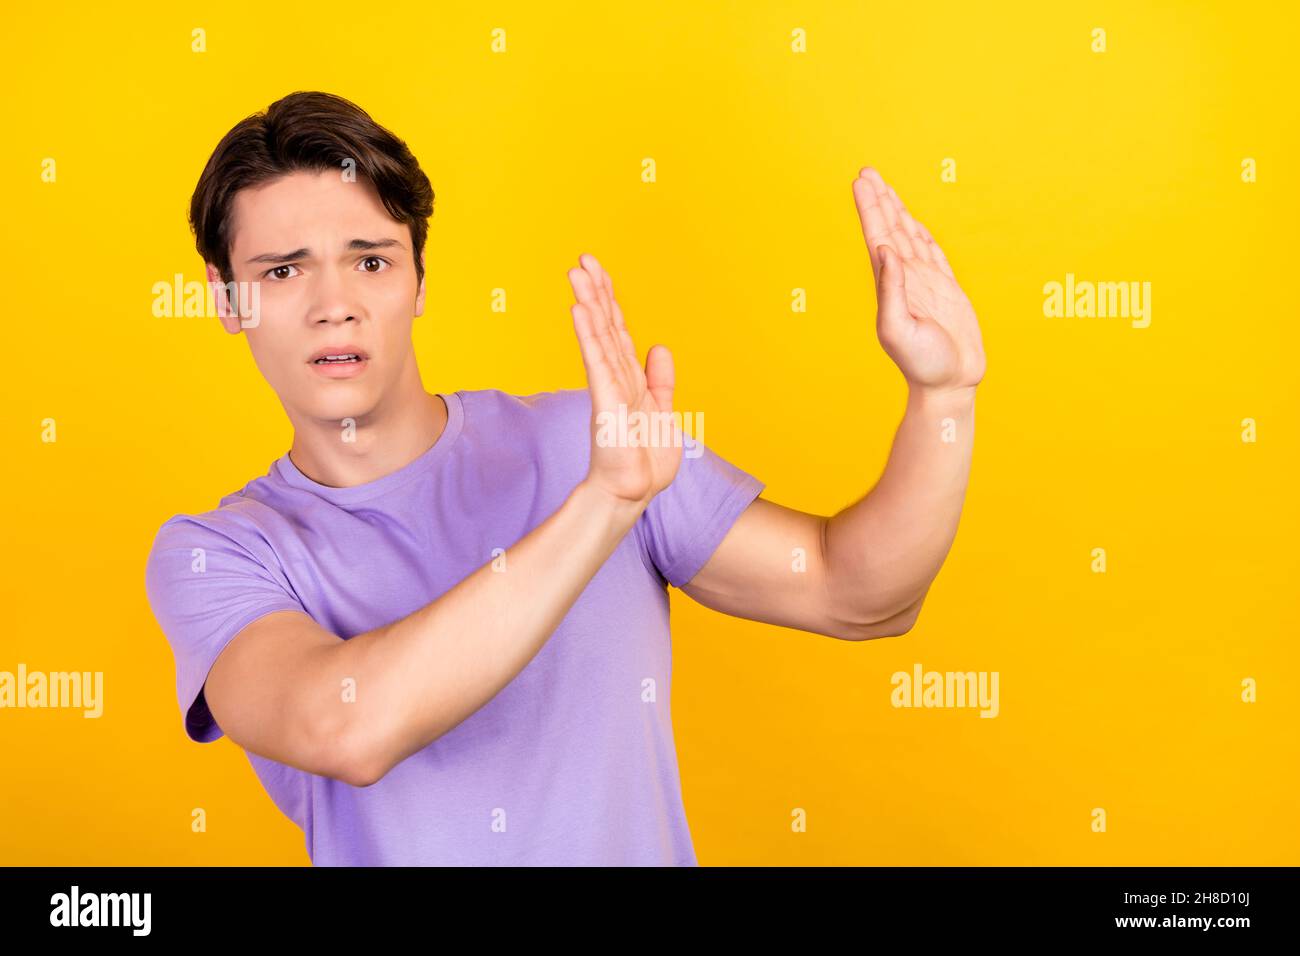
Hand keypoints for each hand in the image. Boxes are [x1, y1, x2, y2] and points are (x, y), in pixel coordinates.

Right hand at [567, 254, 680, 509]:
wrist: (634, 494)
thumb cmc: (644, 461)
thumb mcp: (663, 412)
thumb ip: (660, 380)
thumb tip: (659, 347)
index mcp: (630, 379)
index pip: (618, 331)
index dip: (610, 299)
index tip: (598, 270)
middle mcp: (616, 379)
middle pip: (605, 326)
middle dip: (595, 291)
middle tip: (582, 259)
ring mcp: (609, 389)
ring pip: (599, 338)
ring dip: (589, 304)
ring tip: (577, 274)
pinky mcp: (606, 404)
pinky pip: (597, 363)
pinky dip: (590, 336)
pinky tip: (581, 311)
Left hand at [852, 168, 985, 394]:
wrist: (949, 384)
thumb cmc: (922, 364)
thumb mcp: (899, 329)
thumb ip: (891, 291)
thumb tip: (885, 251)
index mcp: (891, 285)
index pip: (878, 237)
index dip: (870, 209)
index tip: (861, 182)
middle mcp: (905, 279)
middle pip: (890, 229)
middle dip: (879, 201)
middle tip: (866, 172)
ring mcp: (925, 283)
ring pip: (909, 236)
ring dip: (897, 211)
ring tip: (884, 187)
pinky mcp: (946, 289)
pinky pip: (932, 252)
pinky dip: (921, 233)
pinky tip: (913, 223)